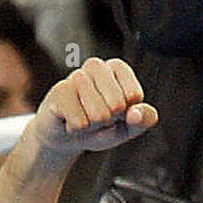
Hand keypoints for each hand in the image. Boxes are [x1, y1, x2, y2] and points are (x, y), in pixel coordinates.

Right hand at [33, 58, 157, 157]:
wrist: (68, 136)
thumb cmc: (101, 126)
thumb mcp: (128, 126)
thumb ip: (142, 120)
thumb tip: (135, 114)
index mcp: (118, 69)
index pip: (134, 95)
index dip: (128, 114)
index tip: (118, 113)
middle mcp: (96, 66)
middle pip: (117, 104)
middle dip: (110, 121)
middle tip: (99, 119)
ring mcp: (76, 76)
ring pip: (98, 114)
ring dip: (93, 126)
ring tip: (85, 119)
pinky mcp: (59, 91)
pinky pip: (80, 122)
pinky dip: (77, 129)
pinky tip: (70, 121)